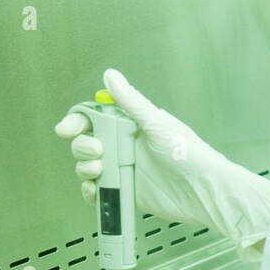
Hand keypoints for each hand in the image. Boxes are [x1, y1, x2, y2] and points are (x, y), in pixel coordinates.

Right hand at [55, 68, 269, 260]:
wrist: (202, 190)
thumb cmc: (189, 154)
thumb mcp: (157, 123)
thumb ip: (130, 102)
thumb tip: (111, 76)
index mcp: (130, 126)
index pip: (94, 119)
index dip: (77, 122)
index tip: (67, 129)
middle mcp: (125, 147)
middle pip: (86, 142)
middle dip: (82, 146)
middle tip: (97, 150)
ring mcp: (123, 171)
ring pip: (88, 167)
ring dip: (84, 168)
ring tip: (98, 170)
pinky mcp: (125, 193)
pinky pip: (98, 191)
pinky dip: (91, 191)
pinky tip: (95, 189)